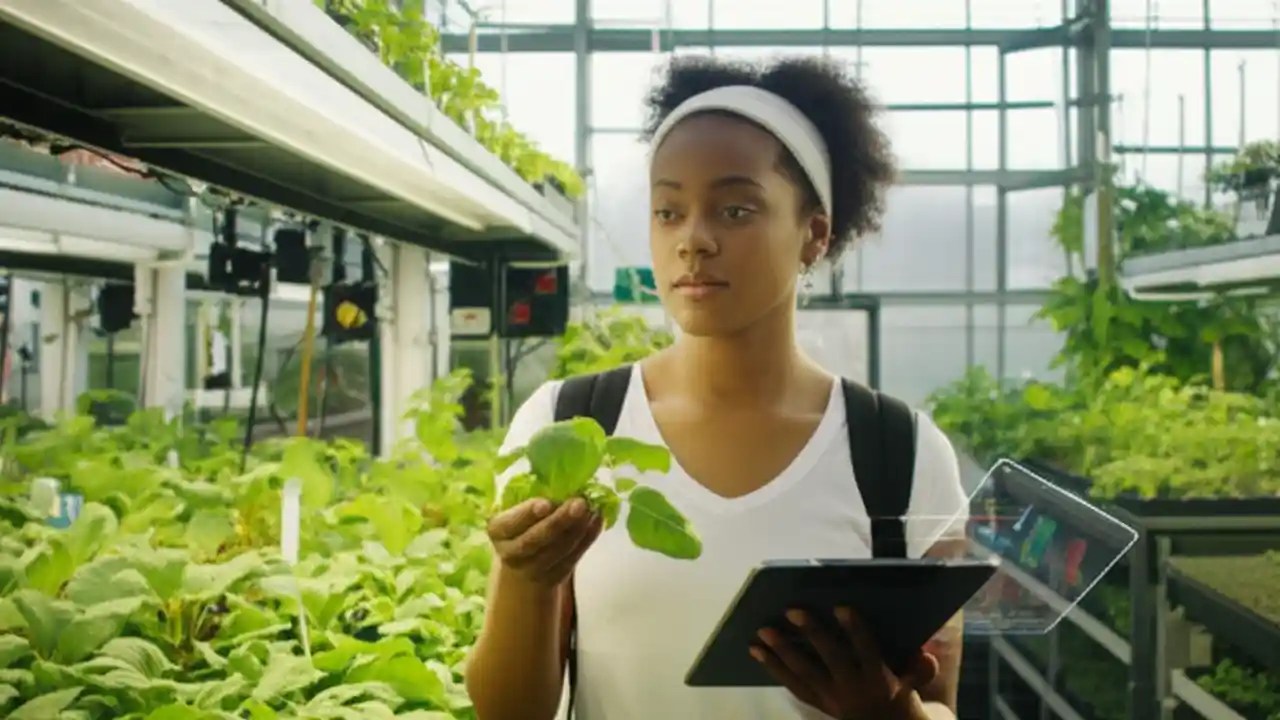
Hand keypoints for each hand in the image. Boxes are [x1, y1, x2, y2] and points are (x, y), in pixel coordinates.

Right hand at [486, 497, 602, 587]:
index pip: (510, 524)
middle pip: (535, 540)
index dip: (527, 514)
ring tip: (592, 509)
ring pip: (557, 552)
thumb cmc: (523, 523)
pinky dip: (587, 539)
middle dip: (559, 522)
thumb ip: (534, 497)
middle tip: (579, 503)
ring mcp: (531, 570)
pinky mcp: (553, 579)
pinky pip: (572, 559)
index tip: (546, 502)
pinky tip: (597, 521)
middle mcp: (510, 554)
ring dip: (578, 530)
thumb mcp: (518, 508)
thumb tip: (564, 480)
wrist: (523, 561)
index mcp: (497, 530)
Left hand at [752, 607, 938, 719]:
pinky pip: (793, 686)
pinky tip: (756, 650)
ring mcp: (832, 699)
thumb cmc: (903, 698)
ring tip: (762, 630)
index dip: (855, 629)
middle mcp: (854, 690)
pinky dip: (773, 667)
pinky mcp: (818, 704)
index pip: (867, 650)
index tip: (842, 606)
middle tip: (792, 610)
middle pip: (831, 659)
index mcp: (881, 681)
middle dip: (812, 634)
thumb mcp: (920, 687)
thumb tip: (925, 652)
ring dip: (782, 651)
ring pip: (804, 674)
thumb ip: (921, 669)